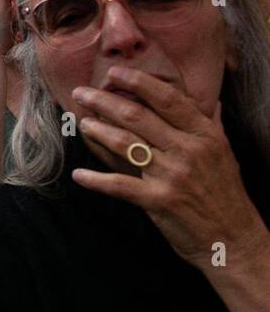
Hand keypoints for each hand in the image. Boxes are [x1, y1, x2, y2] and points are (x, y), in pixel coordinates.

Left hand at [70, 67, 269, 271]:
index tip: (114, 73)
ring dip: (98, 131)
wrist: (234, 238)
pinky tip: (79, 175)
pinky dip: (96, 180)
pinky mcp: (159, 200)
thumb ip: (211, 125)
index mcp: (205, 134)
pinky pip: (119, 185)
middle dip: (104, 101)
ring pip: (125, 143)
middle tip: (81, 92)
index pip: (168, 99)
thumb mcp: (224, 154)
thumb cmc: (225, 193)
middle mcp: (189, 149)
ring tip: (82, 123)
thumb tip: (212, 100)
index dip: (139, 83)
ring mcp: (173, 175)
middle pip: (138, 116)